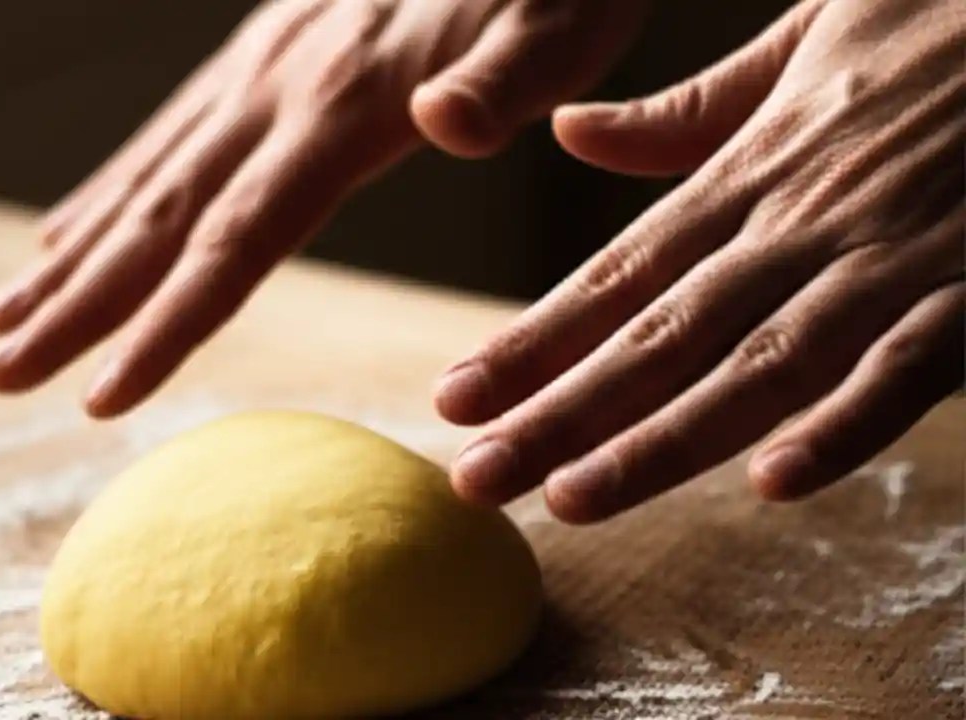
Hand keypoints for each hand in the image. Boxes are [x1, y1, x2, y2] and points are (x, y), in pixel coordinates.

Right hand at [0, 0, 645, 415]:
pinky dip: (104, 195)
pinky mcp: (261, 58)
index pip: (235, 238)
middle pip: (159, 219)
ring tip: (3, 317)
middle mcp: (276, 91)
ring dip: (70, 258)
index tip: (100, 397)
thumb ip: (501, 78)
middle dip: (78, 308)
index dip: (167, 323)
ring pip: (143, 180)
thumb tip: (445, 126)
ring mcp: (257, 71)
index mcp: (344, 107)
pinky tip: (65, 230)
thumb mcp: (559, 21)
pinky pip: (165, 138)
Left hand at [438, 0, 963, 520]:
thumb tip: (573, 134)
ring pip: (756, 366)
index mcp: (753, 173)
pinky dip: (847, 424)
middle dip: (560, 414)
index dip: (532, 341)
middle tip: (474, 479)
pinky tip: (776, 483)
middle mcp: (800, 224)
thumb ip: (688, 107)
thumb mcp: (804, 42)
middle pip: (658, 337)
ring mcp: (889, 260)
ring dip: (663, 440)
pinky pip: (908, 367)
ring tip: (570, 499)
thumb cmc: (941, 26)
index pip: (616, 274)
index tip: (457, 396)